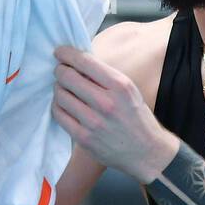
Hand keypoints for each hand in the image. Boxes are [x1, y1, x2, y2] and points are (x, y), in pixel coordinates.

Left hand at [52, 44, 178, 183]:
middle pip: (67, 77)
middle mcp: (107, 103)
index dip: (66, 53)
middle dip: (60, 70)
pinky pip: (59, 114)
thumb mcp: (129, 90)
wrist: (147, 152)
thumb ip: (105, 77)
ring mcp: (94, 122)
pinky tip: (64, 105)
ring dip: (59, 89)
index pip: (84, 62)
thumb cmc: (137, 118)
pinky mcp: (84, 138)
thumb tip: (76, 63)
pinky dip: (58, 106)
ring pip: (60, 95)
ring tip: (65, 90)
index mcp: (120, 86)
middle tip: (61, 71)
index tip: (59, 52)